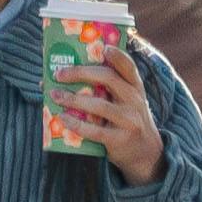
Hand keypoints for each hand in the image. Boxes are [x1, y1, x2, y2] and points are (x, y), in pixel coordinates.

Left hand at [53, 45, 164, 184]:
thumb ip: (108, 88)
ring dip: (73, 99)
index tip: (103, 48)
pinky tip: (63, 119)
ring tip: (55, 95)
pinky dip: (76, 124)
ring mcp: (128, 120)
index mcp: (135, 87)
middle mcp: (134, 101)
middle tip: (59, 73)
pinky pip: (95, 131)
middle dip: (81, 73)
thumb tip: (65, 74)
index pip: (129, 66)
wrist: (146, 153)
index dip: (117, 55)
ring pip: (99, 105)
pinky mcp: (119, 139)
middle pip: (109, 79)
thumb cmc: (127, 120)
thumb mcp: (127, 101)